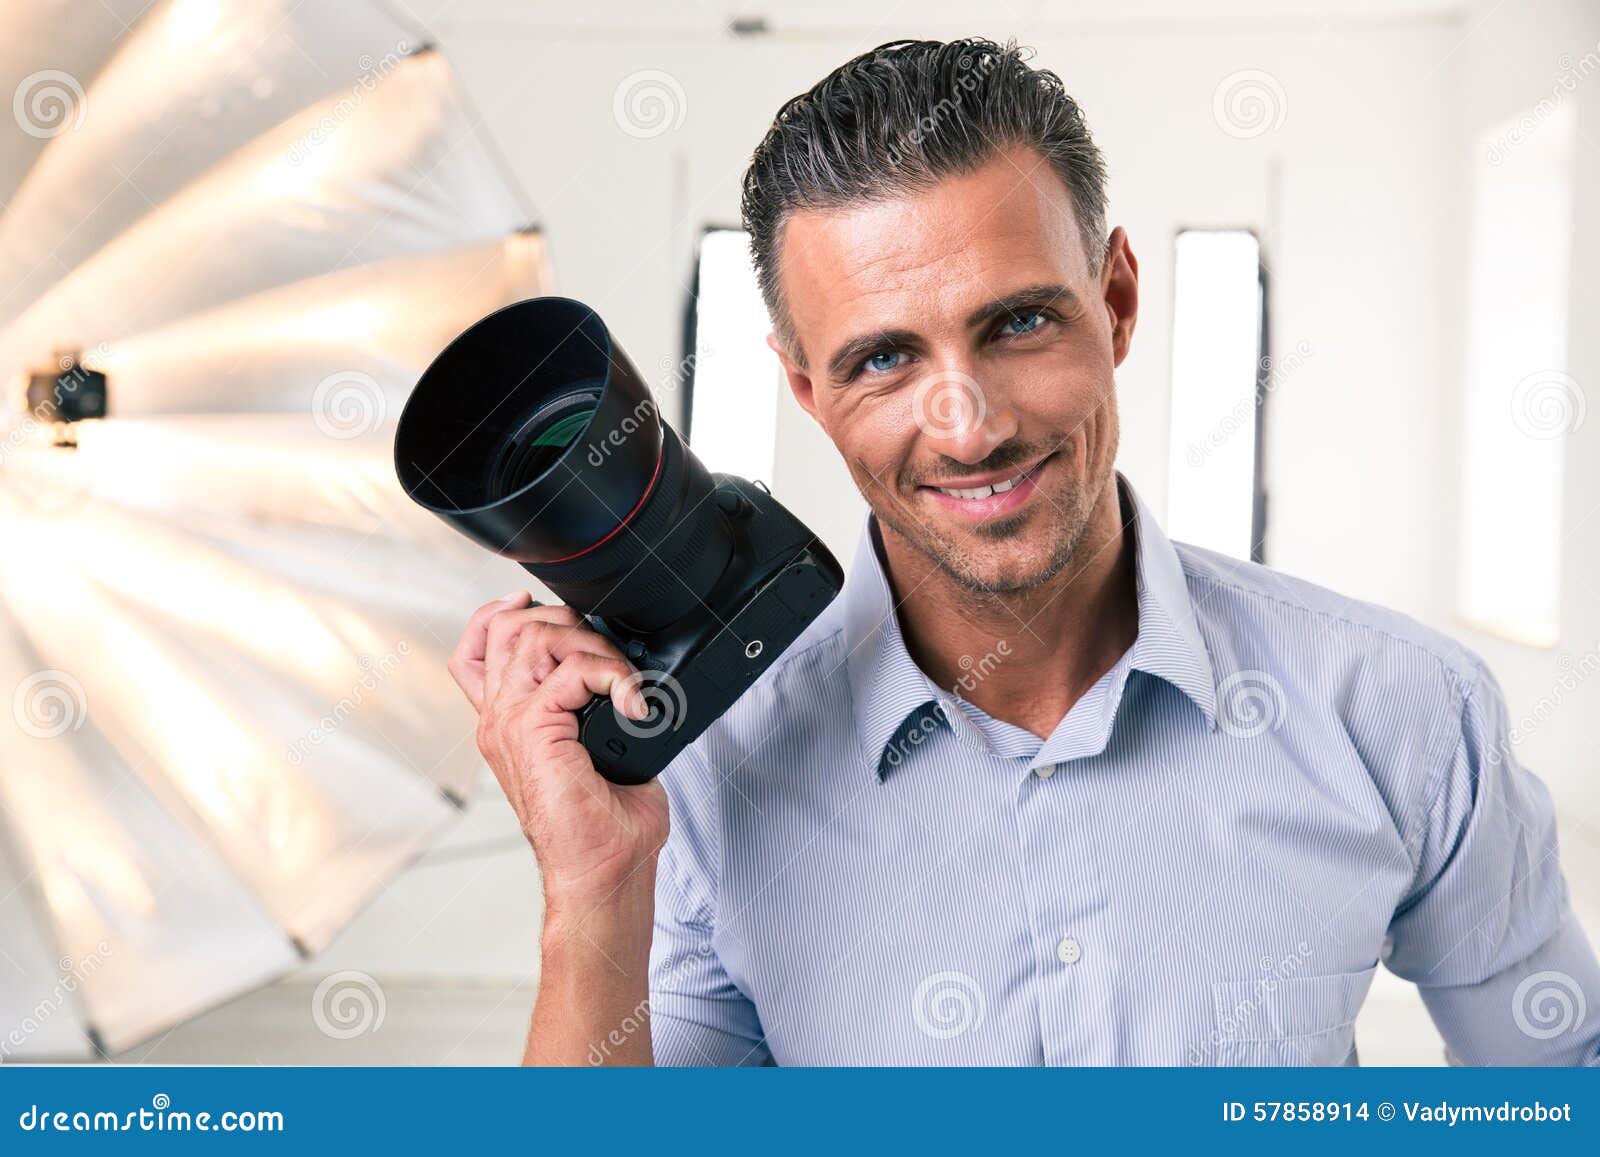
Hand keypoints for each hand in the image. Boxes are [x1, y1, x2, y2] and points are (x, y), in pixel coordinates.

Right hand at [450, 592, 669, 910]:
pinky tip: (636, 703)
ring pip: (536, 637)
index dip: (501, 614)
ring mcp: (509, 722)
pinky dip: (614, 675)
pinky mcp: (533, 730)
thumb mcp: (599, 751)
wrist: (601, 874)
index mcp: (506, 722)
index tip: (536, 604)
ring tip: (625, 683)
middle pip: (505, 628)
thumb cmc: (603, 827)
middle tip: (608, 655)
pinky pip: (572, 670)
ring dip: (594, 646)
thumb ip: (597, 708)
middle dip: (565, 621)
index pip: (478, 648)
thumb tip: (632, 680)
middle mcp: (498, 718)